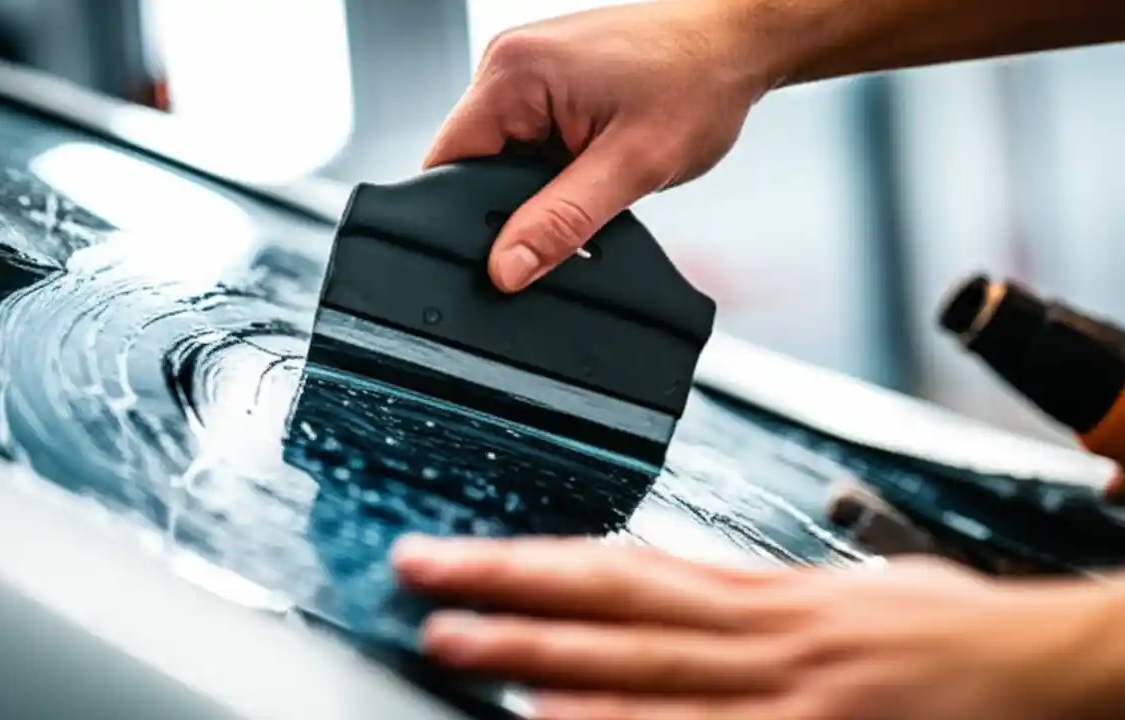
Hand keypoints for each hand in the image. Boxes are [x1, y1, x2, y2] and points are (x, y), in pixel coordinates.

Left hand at [392, 536, 1124, 719]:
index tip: (456, 553)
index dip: (528, 559)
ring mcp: (779, 687)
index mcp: (755, 590)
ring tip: (455, 649)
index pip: (618, 565)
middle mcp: (754, 629)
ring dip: (541, 658)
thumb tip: (676, 599)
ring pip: (641, 668)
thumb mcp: (832, 592)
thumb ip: (745, 599)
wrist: (1034, 663)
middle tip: (418, 582)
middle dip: (505, 595)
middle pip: (608, 605)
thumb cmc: (937, 627)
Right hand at [425, 1, 774, 291]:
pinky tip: (593, 164)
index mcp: (514, 72)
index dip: (466, 216)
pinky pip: (529, 139)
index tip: (501, 251)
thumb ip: (561, 223)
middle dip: (513, 201)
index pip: (447, 162)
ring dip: (540, 183)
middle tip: (570, 210)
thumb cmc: (699, 80)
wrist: (741, 43)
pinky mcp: (551, 81)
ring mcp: (529, 69)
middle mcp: (511, 62)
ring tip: (594, 176)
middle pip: (473, 162)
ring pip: (504, 156)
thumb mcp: (630, 168)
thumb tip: (506, 268)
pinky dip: (555, 165)